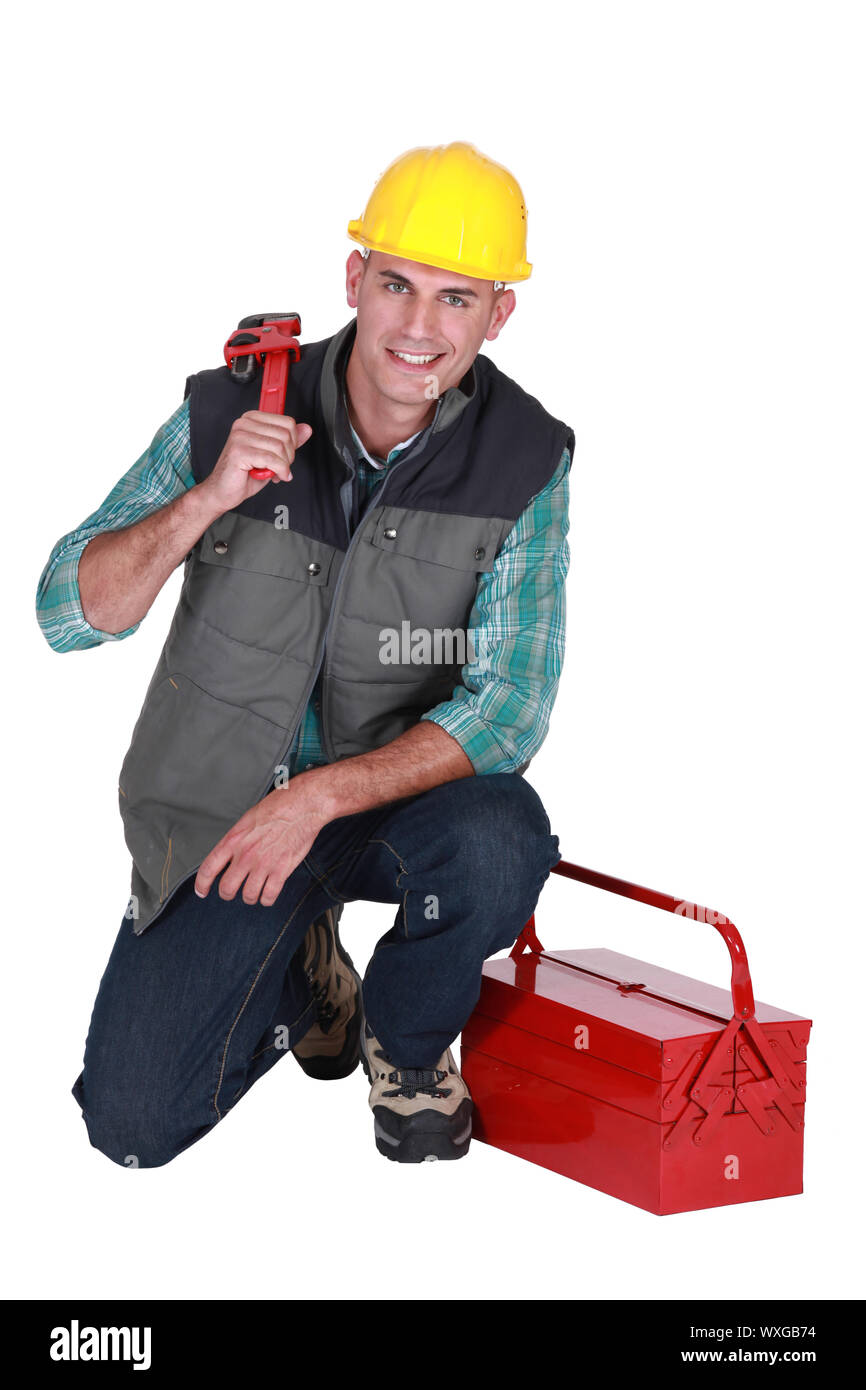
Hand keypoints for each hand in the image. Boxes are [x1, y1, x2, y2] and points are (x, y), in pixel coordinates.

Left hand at [194, 780, 326, 907]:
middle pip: (227, 888)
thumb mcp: (248, 819)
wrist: (302, 806)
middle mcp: (246, 854)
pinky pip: (269, 896)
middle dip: (228, 893)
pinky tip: (268, 894)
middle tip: (232, 891)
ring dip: (250, 896)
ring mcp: (263, 864)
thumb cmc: (278, 807)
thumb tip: (230, 854)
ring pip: (248, 895)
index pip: (208, 869)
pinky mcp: (281, 870)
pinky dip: (267, 899)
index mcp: (234, 840)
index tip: (202, 891)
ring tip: (253, 891)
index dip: (202, 884)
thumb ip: (237, 839)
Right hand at [199, 410, 312, 514]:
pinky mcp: (239, 451)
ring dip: (283, 465)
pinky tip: (275, 476)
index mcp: (252, 419)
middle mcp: (244, 424)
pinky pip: (272, 459)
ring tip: (274, 472)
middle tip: (280, 467)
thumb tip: (306, 429)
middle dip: (288, 456)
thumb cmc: (244, 474)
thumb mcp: (272, 455)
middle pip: (286, 435)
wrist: (222, 491)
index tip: (285, 455)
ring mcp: (240, 436)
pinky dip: (279, 471)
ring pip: (280, 447)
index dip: (293, 443)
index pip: (287, 422)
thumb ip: (289, 441)